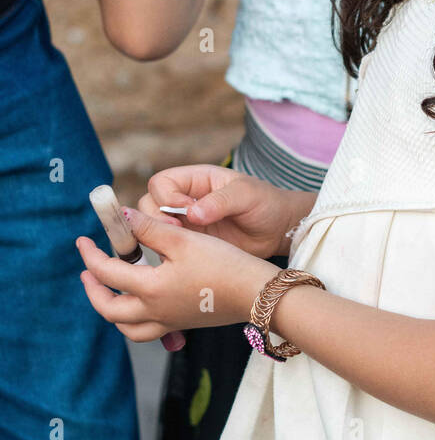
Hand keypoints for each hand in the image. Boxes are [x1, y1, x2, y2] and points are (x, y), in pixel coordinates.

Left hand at [76, 209, 277, 343]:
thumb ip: (150, 228)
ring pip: (127, 327)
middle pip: (109, 309)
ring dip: (111, 310)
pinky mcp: (184, 324)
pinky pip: (148, 332)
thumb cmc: (223, 263)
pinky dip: (135, 322)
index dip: (90, 255)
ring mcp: (170, 321)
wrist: (256, 293)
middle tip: (88, 271)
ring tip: (110, 292)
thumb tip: (122, 216)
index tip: (82, 240)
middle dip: (93, 290)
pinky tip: (143, 306)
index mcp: (151, 288)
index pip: (108, 272)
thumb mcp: (184, 239)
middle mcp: (155, 310)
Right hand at [137, 163, 300, 257]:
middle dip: (156, 218)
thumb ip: (220, 201)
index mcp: (196, 180)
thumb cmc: (266, 204)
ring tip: (178, 246)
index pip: (162, 183)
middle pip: (149, 205)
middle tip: (177, 231)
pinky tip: (181, 259)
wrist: (280, 231)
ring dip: (158, 237)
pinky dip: (167, 253)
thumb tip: (192, 214)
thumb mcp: (246, 195)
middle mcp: (185, 201)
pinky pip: (167, 248)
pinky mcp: (190, 245)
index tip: (187, 210)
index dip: (166, 197)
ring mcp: (186, 224)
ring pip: (153, 228)